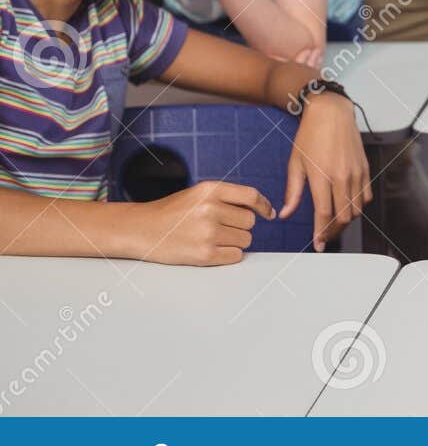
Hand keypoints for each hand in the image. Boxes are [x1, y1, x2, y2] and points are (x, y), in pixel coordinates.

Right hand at [136, 181, 275, 265]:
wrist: (141, 230)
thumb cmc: (172, 212)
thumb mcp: (198, 194)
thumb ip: (227, 197)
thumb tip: (263, 210)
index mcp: (209, 190)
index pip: (251, 196)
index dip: (263, 206)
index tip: (268, 214)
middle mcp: (210, 209)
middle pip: (249, 221)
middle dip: (239, 226)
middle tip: (219, 228)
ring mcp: (207, 233)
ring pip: (245, 239)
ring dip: (234, 241)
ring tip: (211, 238)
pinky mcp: (205, 254)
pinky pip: (236, 256)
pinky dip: (228, 255)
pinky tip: (211, 250)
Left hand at [283, 93, 371, 250]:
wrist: (331, 113)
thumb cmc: (310, 135)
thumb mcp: (295, 164)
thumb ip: (292, 192)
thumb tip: (285, 213)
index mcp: (322, 176)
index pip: (324, 214)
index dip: (321, 233)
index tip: (318, 244)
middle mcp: (342, 177)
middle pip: (343, 216)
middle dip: (333, 231)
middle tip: (324, 237)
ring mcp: (356, 173)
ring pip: (357, 209)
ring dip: (346, 221)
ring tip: (335, 224)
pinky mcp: (365, 169)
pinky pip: (366, 196)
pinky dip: (358, 207)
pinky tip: (348, 207)